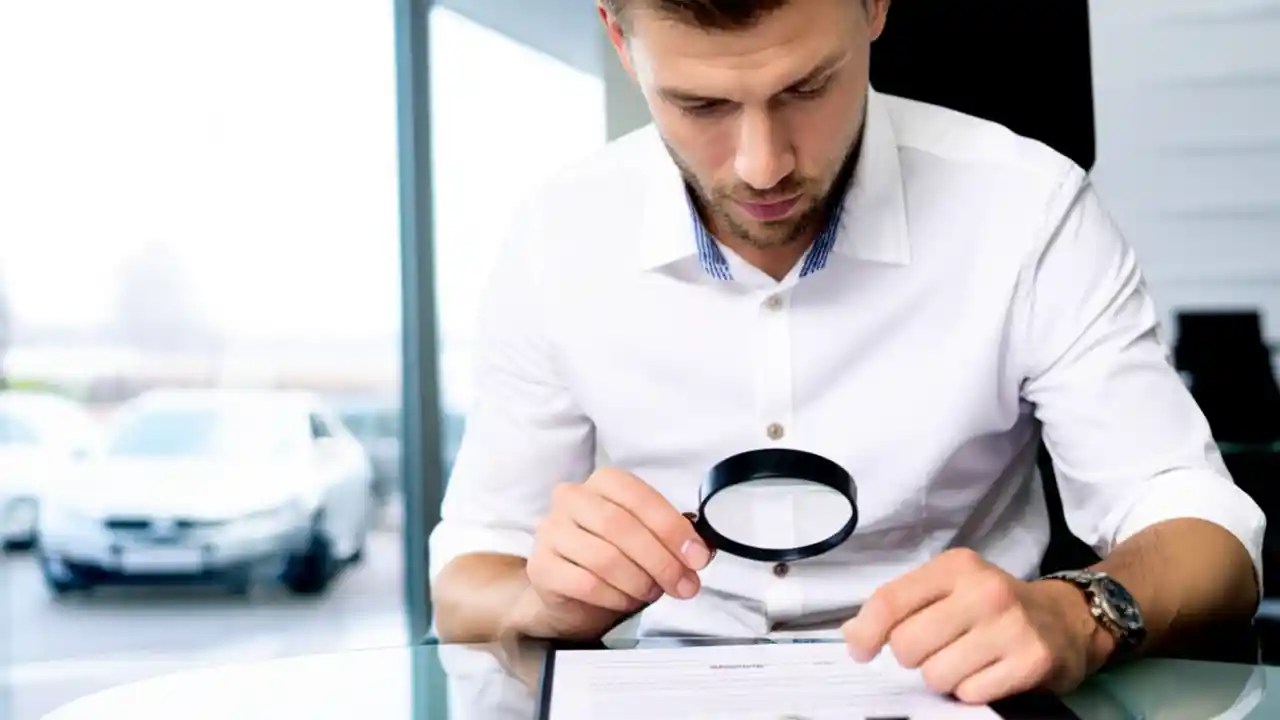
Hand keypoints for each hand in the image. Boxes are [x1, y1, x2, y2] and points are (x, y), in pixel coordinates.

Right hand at [511, 468, 712, 639]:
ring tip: (651, 593)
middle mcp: (572, 498)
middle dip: (660, 560)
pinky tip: (626, 601)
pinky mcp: (541, 566)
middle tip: (683, 585)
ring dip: (639, 581)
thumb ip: (672, 540)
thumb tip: (700, 553)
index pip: (639, 497)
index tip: (696, 558)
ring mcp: (551, 531)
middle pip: (621, 527)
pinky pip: (586, 584)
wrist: (568, 591)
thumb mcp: (647, 540)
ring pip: (604, 557)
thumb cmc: (612, 556)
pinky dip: (615, 596)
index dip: (672, 528)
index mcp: (603, 482)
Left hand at [842, 548, 1109, 703]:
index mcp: (955, 567)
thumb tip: (854, 634)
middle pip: (908, 645)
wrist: (1066, 619)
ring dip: (944, 676)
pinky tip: (987, 673)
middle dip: (913, 658)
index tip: (861, 650)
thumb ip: (900, 605)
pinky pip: (971, 693)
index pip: (890, 601)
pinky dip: (971, 690)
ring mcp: (1010, 626)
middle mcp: (984, 591)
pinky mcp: (1032, 661)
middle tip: (936, 650)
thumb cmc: (993, 606)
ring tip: (965, 660)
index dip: (867, 632)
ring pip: (936, 674)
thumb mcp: (948, 589)